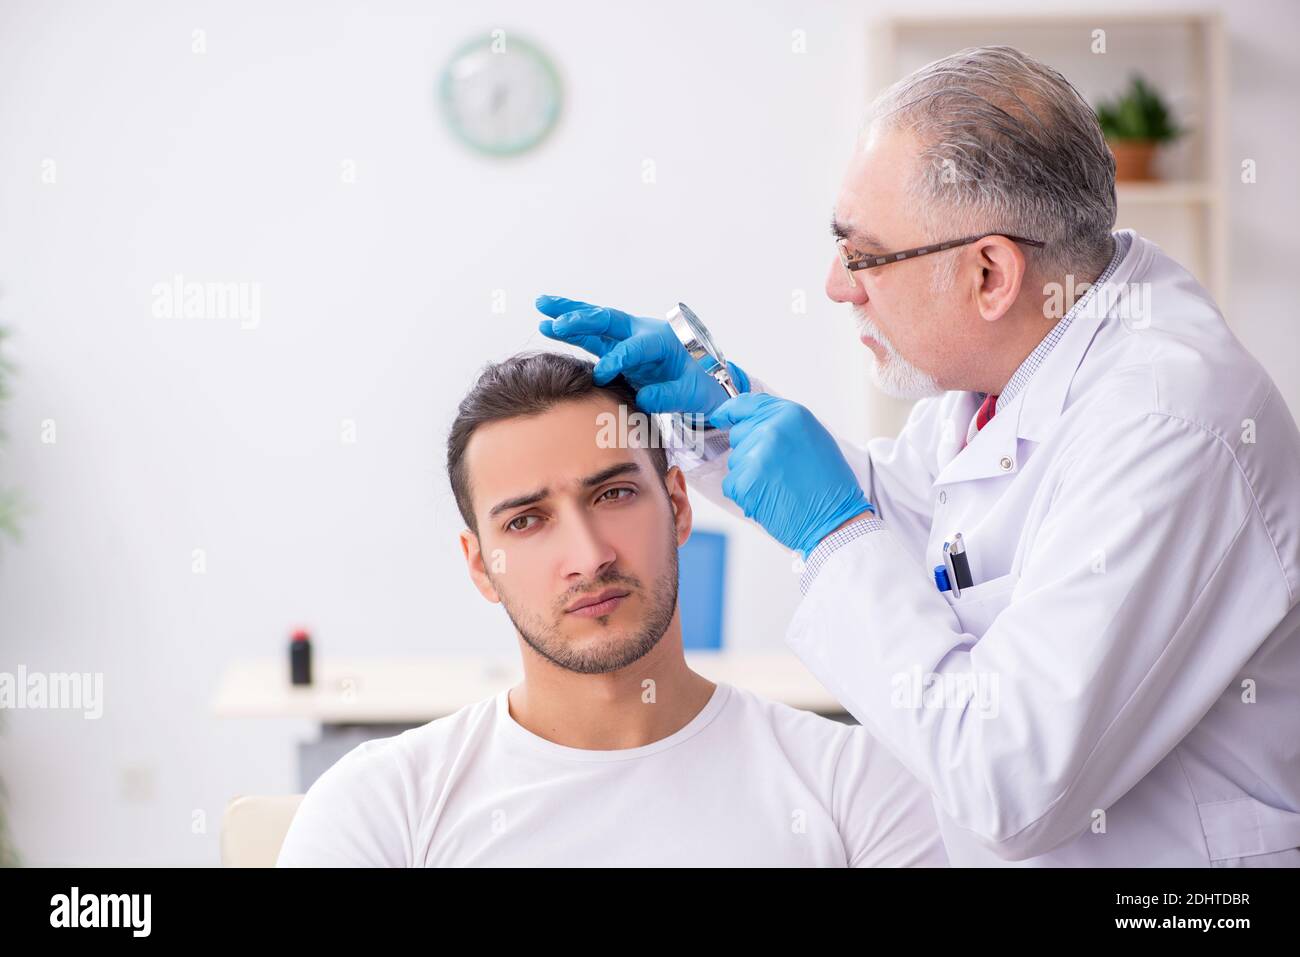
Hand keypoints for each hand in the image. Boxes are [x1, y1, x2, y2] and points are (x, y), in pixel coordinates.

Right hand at [535, 294, 748, 415]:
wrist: (705, 380)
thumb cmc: (700, 385)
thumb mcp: (691, 394)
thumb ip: (669, 396)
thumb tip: (645, 398)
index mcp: (663, 340)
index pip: (634, 347)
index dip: (617, 360)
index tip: (601, 376)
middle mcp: (642, 332)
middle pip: (609, 319)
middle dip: (583, 319)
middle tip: (557, 321)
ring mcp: (628, 338)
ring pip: (596, 322)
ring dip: (569, 314)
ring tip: (541, 305)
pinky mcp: (619, 346)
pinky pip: (592, 336)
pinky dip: (572, 330)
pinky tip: (548, 325)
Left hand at [709, 393, 874, 557]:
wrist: (834, 519)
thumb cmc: (828, 483)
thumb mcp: (812, 436)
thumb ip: (781, 422)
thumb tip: (752, 418)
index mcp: (789, 414)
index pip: (744, 404)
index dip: (730, 411)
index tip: (722, 417)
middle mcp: (771, 431)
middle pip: (738, 434)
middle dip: (750, 450)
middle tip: (777, 468)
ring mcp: (756, 456)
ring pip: (735, 461)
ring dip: (749, 474)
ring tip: (778, 484)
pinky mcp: (745, 483)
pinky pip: (731, 484)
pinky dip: (744, 493)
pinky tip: (768, 497)